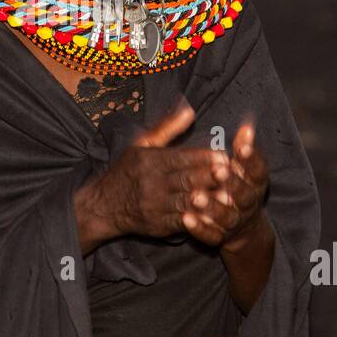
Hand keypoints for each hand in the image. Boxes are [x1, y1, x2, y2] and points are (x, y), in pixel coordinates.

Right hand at [75, 97, 231, 248]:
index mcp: (149, 160)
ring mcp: (154, 205)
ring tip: (230, 196)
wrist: (103, 206)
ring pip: (187, 201)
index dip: (204, 158)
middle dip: (211, 177)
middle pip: (187, 179)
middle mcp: (151, 183)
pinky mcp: (157, 225)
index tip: (224, 156)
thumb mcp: (141, 145)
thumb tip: (190, 111)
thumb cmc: (127, 171)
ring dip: (209, 199)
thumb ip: (168, 129)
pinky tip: (214, 215)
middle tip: (233, 174)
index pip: (182, 158)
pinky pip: (181, 222)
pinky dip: (198, 219)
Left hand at [181, 116, 269, 251]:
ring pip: (227, 216)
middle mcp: (249, 204)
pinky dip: (199, 228)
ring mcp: (235, 222)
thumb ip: (243, 148)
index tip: (241, 146)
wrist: (242, 229)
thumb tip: (247, 125)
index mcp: (256, 184)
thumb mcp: (243, 168)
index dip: (251, 159)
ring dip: (212, 207)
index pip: (258, 171)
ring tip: (195, 197)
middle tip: (217, 170)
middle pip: (244, 195)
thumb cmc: (238, 186)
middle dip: (231, 182)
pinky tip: (185, 219)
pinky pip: (211, 235)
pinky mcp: (220, 238)